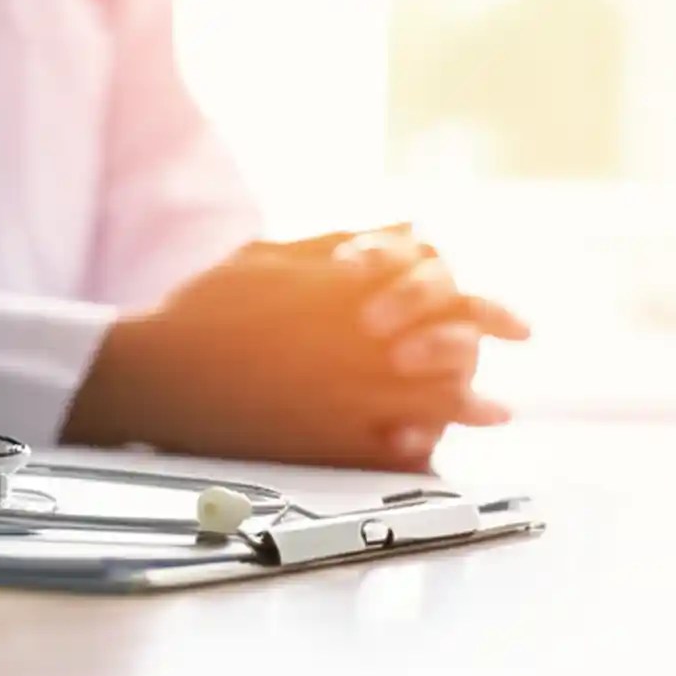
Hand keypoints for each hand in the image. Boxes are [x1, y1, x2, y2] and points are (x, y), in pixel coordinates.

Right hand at [61, 232, 525, 470]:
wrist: (161, 372)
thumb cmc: (207, 307)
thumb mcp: (271, 256)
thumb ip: (341, 242)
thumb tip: (405, 228)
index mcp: (348, 289)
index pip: (438, 287)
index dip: (479, 298)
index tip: (502, 312)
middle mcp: (360, 338)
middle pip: (450, 337)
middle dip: (487, 335)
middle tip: (514, 340)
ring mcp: (349, 391)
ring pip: (435, 396)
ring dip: (471, 401)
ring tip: (498, 409)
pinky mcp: (330, 438)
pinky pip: (394, 448)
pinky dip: (422, 445)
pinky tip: (436, 447)